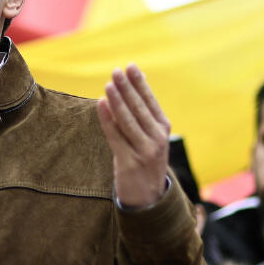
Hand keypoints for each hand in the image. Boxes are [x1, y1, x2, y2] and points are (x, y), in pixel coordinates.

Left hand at [97, 64, 170, 208]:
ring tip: (108, 84)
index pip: (150, 101)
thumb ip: (142, 113)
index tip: (130, 66)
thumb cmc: (145, 159)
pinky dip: (107, 119)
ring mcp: (144, 151)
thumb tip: (134, 83)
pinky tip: (101, 105)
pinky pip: (115, 137)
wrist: (148, 198)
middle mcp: (157, 139)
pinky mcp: (129, 162)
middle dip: (127, 88)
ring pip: (127, 121)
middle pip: (139, 108)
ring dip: (117, 101)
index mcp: (163, 128)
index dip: (140, 83)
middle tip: (116, 71)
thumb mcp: (150, 136)